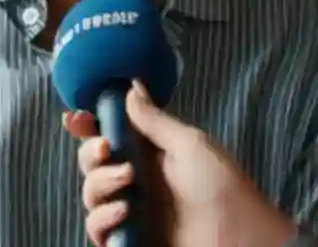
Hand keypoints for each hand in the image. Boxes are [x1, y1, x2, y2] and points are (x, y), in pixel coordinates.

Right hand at [72, 81, 298, 246]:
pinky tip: (123, 211)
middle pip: (91, 163)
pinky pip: (96, 228)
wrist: (242, 239)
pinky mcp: (128, 240)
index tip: (75, 119)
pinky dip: (102, 218)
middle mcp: (135, 181)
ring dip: (99, 183)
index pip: (108, 136)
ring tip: (127, 181)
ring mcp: (130, 212)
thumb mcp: (190, 144)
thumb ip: (154, 119)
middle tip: (108, 149)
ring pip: (90, 193)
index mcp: (149, 155)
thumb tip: (131, 87)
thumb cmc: (224, 189)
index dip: (86, 127)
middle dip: (91, 152)